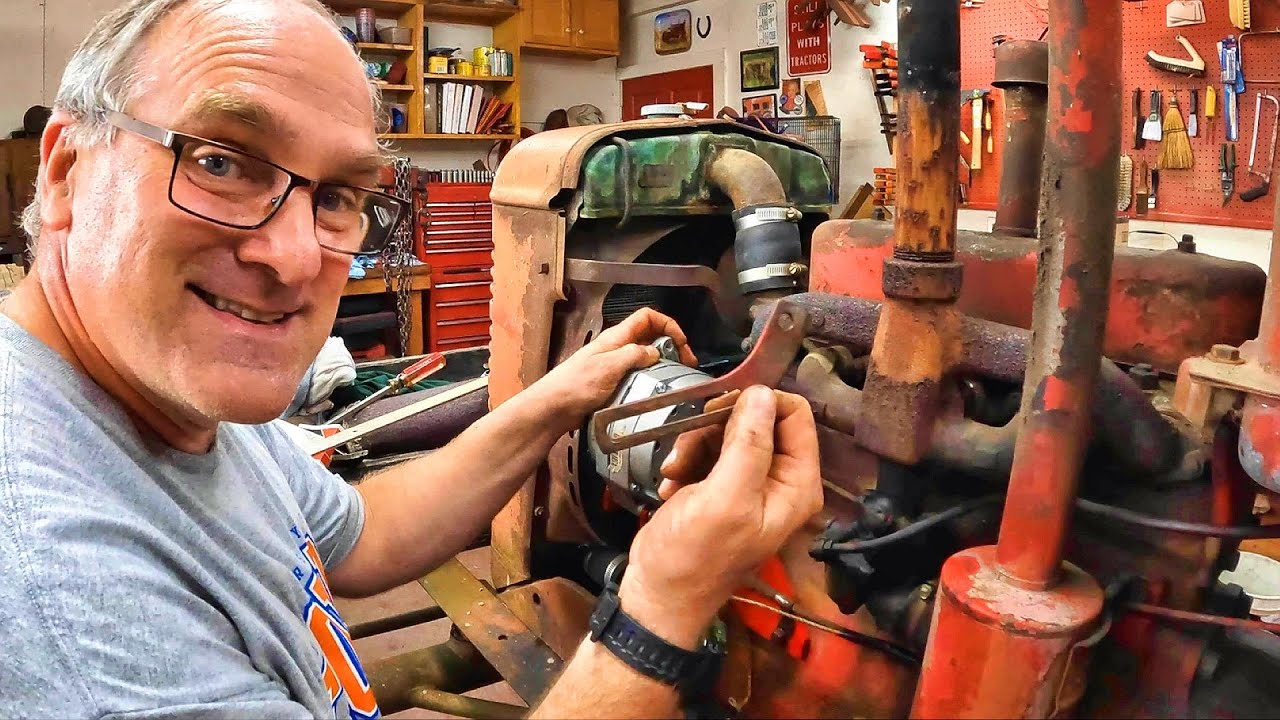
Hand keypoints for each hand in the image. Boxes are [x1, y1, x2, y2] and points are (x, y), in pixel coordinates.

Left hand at [525, 308, 695, 434]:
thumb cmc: (574, 386)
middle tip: (686, 363)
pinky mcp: (612, 384)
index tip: (682, 343)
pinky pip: (637, 376)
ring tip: (676, 378)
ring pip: (645, 357)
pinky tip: (655, 392)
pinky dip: (650, 380)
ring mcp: (614, 366)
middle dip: (671, 346)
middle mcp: (616, 348)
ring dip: (663, 364)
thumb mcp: (608, 366)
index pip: (647, 317)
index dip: (668, 324)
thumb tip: (656, 352)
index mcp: (615, 338)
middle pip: (650, 336)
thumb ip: (634, 355)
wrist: (553, 409)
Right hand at [618, 386, 822, 648]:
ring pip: (727, 430)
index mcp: (797, 484)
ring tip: (675, 471)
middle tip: (688, 448)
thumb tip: (761, 393)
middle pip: (758, 419)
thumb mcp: (725, 498)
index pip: (795, 414)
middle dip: (717, 426)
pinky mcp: (721, 486)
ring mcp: (749, 483)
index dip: (757, 404)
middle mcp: (780, 481)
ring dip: (695, 444)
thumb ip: (748, 444)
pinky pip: (707, 450)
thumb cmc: (694, 556)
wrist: (659, 592)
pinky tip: (672, 483)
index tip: (719, 411)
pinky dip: (686, 460)